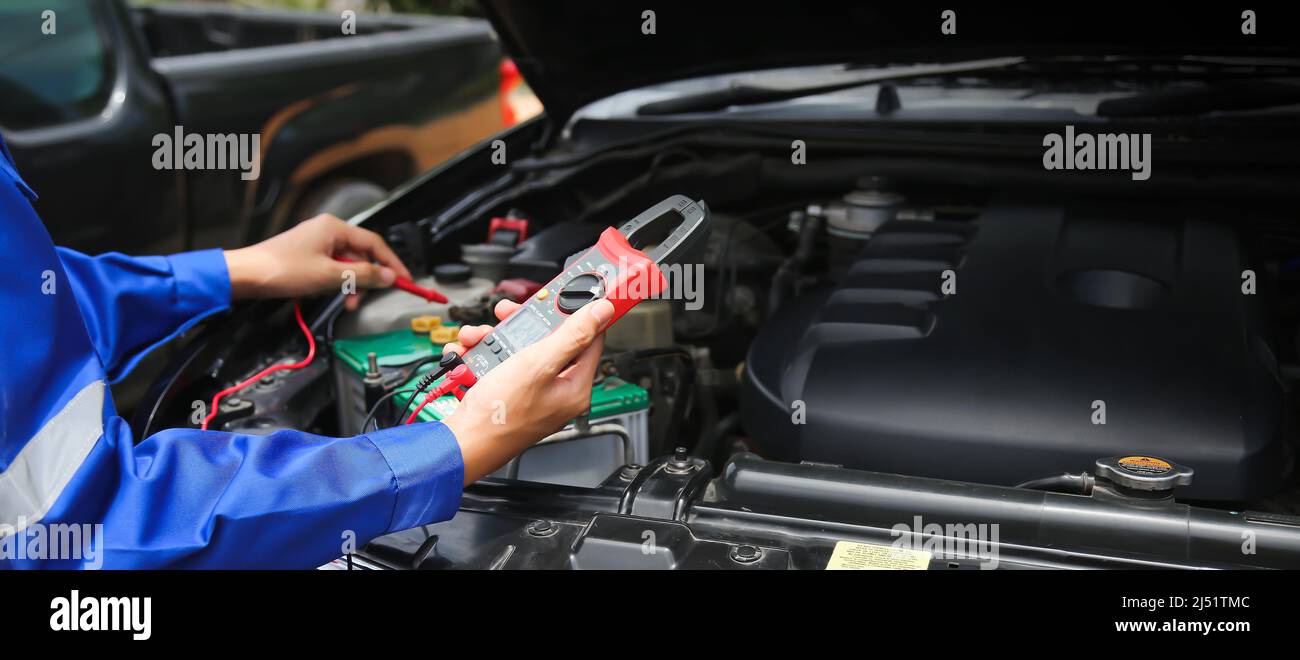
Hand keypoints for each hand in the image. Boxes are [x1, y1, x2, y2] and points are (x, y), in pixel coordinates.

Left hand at [223, 214, 411, 309]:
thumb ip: (363, 275)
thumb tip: (390, 276)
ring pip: (347, 264)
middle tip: (364, 298)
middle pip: (361, 255)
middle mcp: (328, 230)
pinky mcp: (307, 255)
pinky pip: (332, 267)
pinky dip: (337, 282)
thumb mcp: (330, 275)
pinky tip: (331, 294)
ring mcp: (317, 242)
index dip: (393, 263)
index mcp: (335, 228)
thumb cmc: (284, 270)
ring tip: (345, 301)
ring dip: (350, 284)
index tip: (406, 280)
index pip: (375, 244)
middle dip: (366, 279)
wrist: (246, 275)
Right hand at [442, 297, 613, 483]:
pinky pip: (501, 364)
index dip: (578, 313)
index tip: (568, 293)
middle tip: (507, 312)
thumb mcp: (538, 364)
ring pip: (519, 350)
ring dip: (494, 338)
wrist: (461, 444)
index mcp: (574, 387)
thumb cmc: (500, 415)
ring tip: (477, 338)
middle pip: (549, 341)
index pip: (590, 340)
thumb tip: (602, 312)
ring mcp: (530, 393)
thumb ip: (572, 336)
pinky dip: (482, 355)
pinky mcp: (508, 394)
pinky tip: (467, 355)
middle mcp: (556, 391)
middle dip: (523, 324)